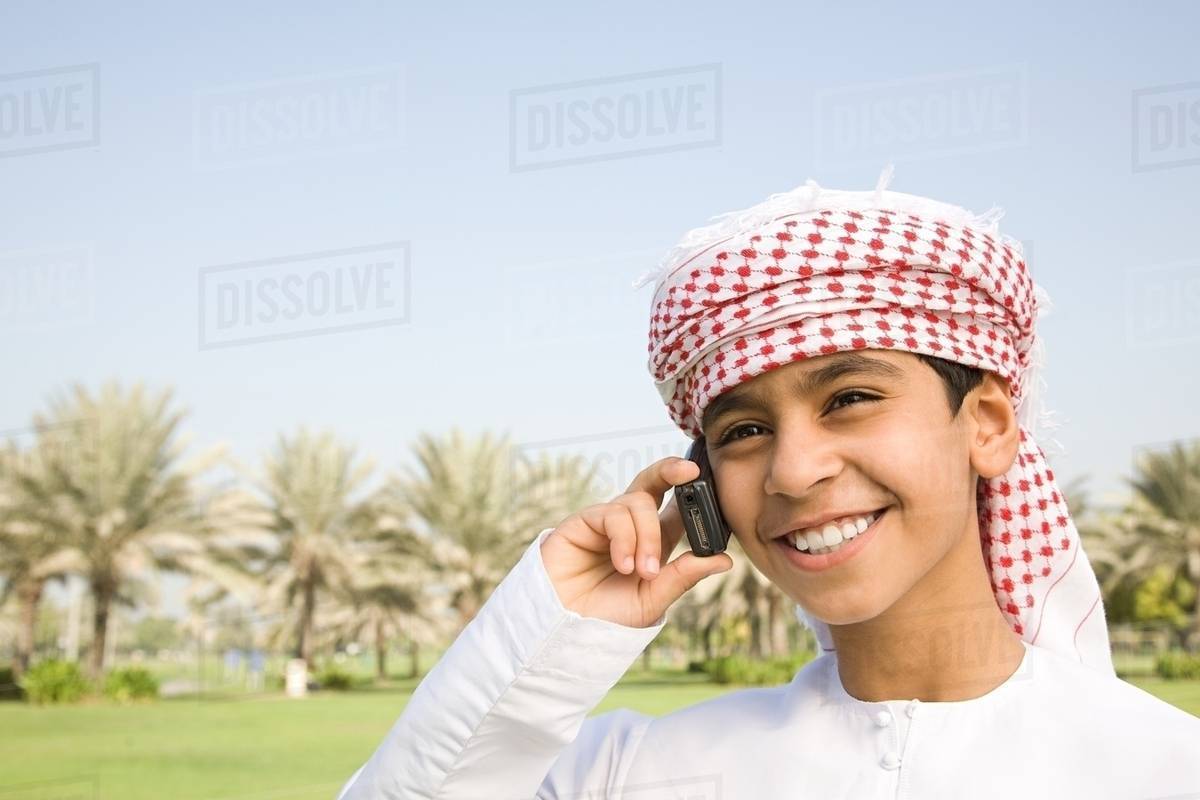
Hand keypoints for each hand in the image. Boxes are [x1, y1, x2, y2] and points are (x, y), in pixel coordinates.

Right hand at [540, 456, 733, 627]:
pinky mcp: (582, 522)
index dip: (696, 498)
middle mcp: (631, 526)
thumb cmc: (607, 617)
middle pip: (653, 483)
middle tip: (691, 470)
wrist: (566, 629)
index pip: (679, 510)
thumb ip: (684, 576)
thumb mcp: (653, 599)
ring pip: (638, 503)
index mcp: (654, 542)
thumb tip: (726, 560)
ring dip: (647, 536)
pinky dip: (625, 538)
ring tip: (643, 571)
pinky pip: (613, 513)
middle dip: (672, 469)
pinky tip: (623, 564)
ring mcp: (607, 522)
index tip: (714, 493)